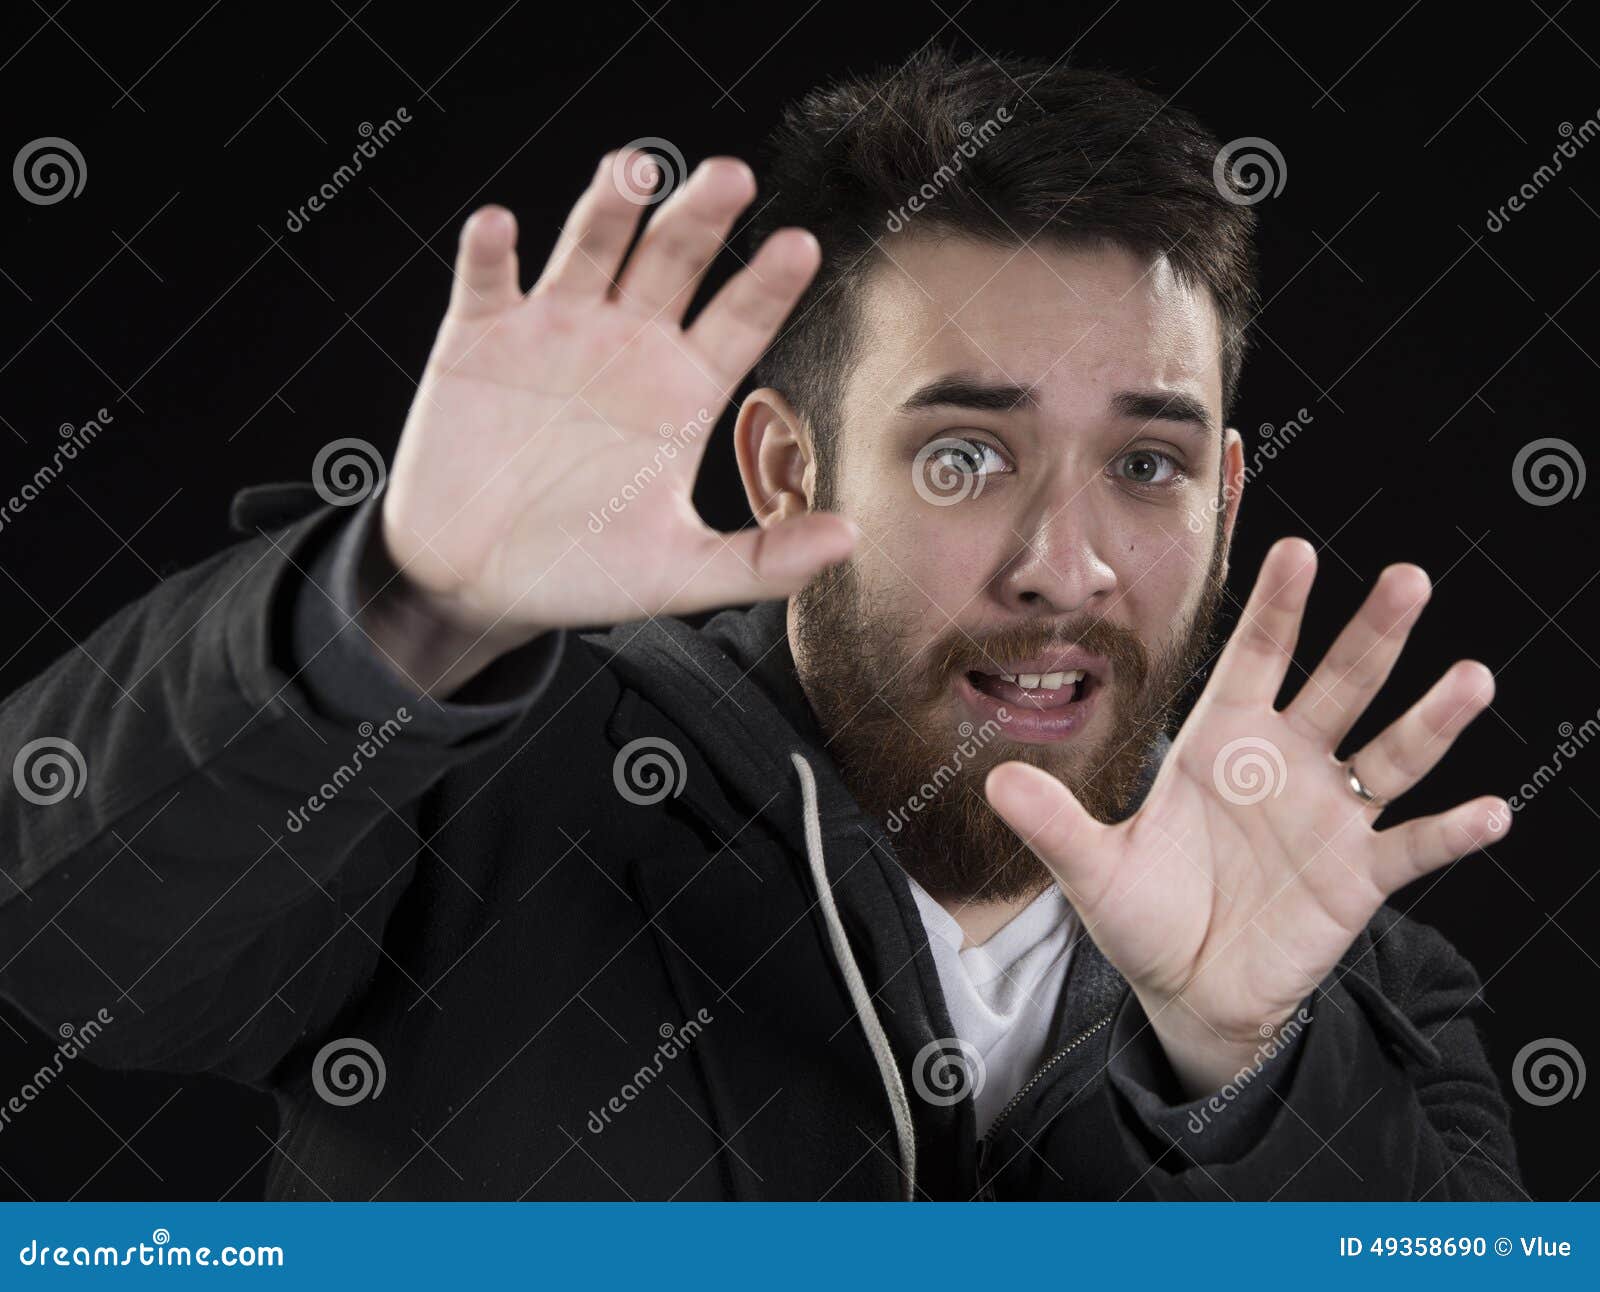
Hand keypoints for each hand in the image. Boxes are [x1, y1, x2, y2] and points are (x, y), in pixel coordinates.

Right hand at [364, 149, 857, 693]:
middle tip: (731, 177)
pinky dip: (492, 254)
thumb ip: (763, 559)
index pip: (741, 321)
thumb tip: (850, 539)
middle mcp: (629, 345)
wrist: (477, 581)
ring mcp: (555, 331)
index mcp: (685, 390)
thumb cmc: (581, 571)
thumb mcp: (678, 575)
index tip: (801, 246)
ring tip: (633, 170)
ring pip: (591, 248)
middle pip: (674, 261)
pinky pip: (488, 281)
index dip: (768, 284)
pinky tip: (501, 230)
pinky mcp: (480, 337)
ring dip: (610, 208)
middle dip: (701, 218)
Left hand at [984, 538, 1508, 1095]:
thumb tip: (992, 780)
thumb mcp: (1093, 872)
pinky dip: (1451, 832)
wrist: (1188, 990)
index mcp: (1219, 745)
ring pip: (1389, 753)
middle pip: (1336, 686)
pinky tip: (1491, 811)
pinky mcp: (1358, 876)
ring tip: (1471, 677)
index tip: (1295, 550)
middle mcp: (1283, 765)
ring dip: (1431, 719)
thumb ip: (1055, 824)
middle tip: (1408, 579)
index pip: (1252, 660)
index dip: (1275, 608)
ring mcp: (1328, 816)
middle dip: (1371, 635)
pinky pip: (1412, 847)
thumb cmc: (1145, 916)